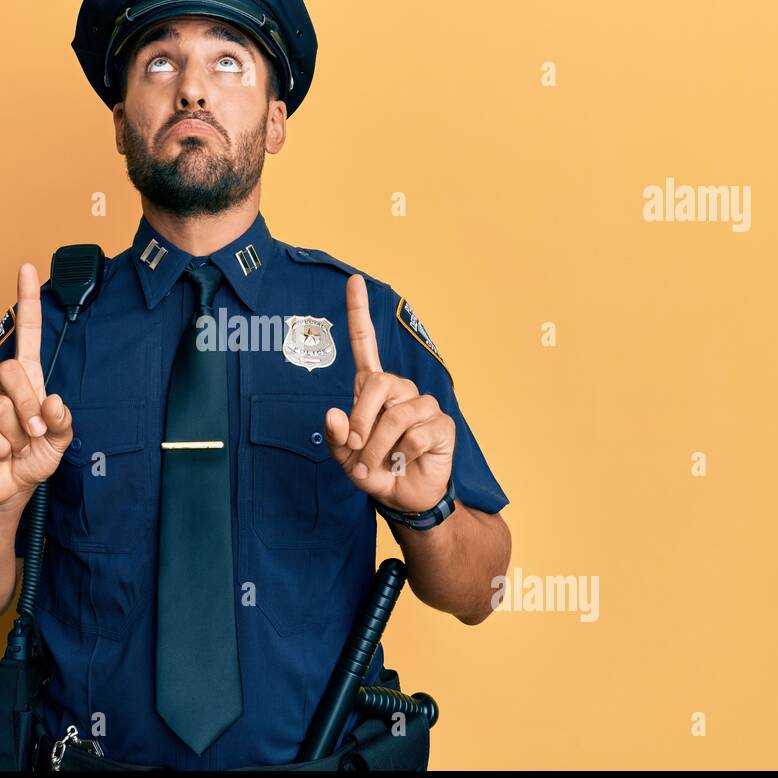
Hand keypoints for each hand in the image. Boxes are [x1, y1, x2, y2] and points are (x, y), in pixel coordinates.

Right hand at [0, 262, 73, 513]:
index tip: (27, 267)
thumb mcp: (59, 442)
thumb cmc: (32, 459)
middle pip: (11, 373)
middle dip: (28, 409)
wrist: (7, 490)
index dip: (27, 301)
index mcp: (26, 380)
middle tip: (34, 434)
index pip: (26, 333)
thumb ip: (63, 422)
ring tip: (14, 448)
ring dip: (15, 436)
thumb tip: (53, 401)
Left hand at [323, 275, 454, 511]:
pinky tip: (407, 461)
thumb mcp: (346, 458)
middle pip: (378, 384)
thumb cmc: (375, 470)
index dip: (359, 313)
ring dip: (380, 447)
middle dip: (361, 420)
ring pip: (396, 415)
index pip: (366, 344)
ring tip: (379, 465)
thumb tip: (335, 413)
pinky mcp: (442, 424)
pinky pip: (417, 434)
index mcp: (372, 390)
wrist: (406, 497)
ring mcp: (423, 405)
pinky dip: (404, 455)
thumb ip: (337, 438)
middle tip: (357, 450)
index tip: (354, 280)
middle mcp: (399, 390)